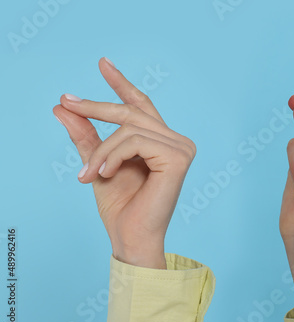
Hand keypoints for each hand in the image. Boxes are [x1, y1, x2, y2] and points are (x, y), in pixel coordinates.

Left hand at [54, 57, 194, 268]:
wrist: (130, 236)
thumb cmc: (120, 206)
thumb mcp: (96, 163)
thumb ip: (86, 135)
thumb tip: (62, 107)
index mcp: (162, 142)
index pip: (141, 105)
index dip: (121, 84)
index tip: (103, 63)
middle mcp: (177, 141)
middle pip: (131, 112)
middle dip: (95, 108)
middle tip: (66, 104)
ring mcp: (181, 148)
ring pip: (129, 128)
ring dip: (101, 150)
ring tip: (87, 173)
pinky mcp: (179, 158)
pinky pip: (135, 141)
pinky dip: (112, 156)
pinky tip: (104, 174)